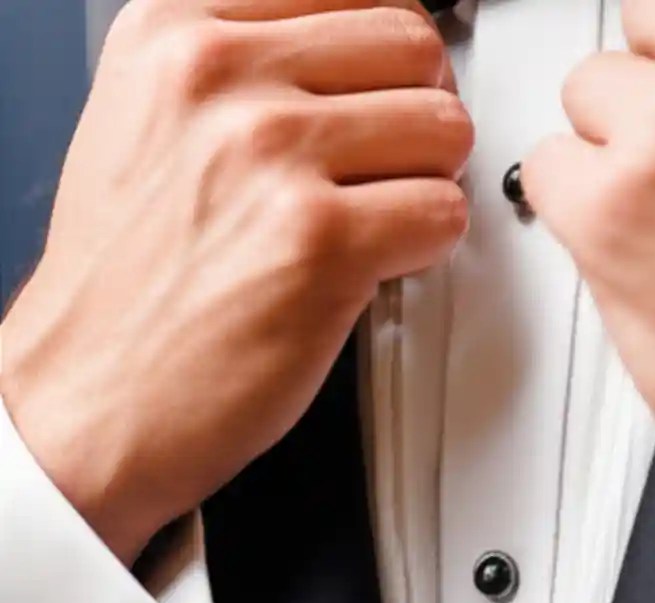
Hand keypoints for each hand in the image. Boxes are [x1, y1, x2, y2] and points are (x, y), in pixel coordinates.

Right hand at [0, 0, 470, 562]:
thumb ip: (256, 60)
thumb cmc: (131, 271)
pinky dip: (425, 246)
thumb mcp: (156, 116)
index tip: (383, 89)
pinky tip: (371, 263)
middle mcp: (218, 76)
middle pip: (414, 46)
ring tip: (372, 215)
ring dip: (427, 180)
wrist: (89, 392)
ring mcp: (269, 154)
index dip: (387, 54)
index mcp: (178, 29)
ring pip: (444, 126)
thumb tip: (367, 35)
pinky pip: (444, 211)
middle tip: (389, 162)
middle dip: (419, 111)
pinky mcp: (319, 240)